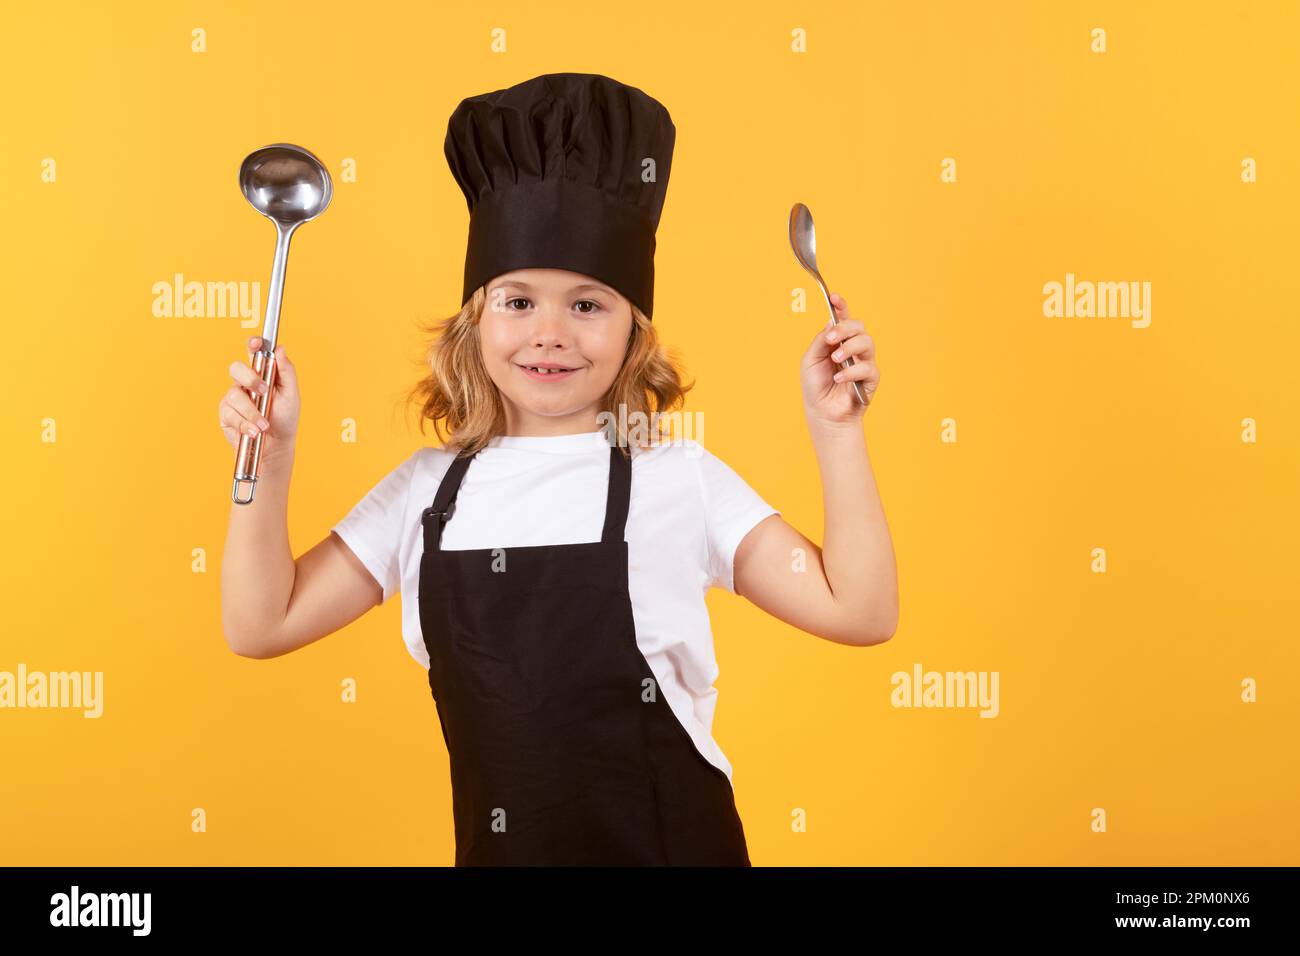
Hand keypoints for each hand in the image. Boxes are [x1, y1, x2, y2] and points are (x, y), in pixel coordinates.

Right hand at [217, 336, 300, 460]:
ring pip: (235, 395)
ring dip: (252, 412)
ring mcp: (234, 398)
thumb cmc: (285, 418)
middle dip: (249, 378)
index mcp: (262, 373)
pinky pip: (230, 414)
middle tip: (263, 391)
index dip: (252, 344)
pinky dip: (245, 424)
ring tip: (264, 425)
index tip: (256, 343)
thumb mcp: (291, 395)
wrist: (276, 445)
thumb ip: (286, 372)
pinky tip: (254, 431)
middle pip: (236, 368)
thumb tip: (280, 349)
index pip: (254, 353)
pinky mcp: (226, 414)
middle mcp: (245, 383)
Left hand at [800, 292, 878, 427]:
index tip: (834, 297)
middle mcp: (853, 348)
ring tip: (835, 359)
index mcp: (838, 341)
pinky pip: (867, 367)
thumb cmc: (816, 386)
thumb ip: (821, 340)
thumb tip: (831, 323)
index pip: (843, 318)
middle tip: (831, 339)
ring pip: (867, 342)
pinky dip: (851, 372)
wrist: (823, 413)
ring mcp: (864, 361)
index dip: (841, 306)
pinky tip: (839, 379)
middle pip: (858, 326)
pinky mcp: (871, 378)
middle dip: (845, 328)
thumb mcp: (811, 359)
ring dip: (849, 348)